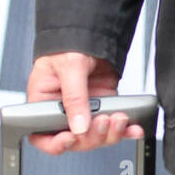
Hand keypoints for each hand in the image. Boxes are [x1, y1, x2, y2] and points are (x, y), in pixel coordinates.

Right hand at [25, 51, 143, 154]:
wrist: (91, 31)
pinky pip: (112, 125)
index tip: (70, 139)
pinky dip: (124, 129)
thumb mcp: (69, 67)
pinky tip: (132, 128)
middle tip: (103, 121)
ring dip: (110, 133)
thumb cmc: (68, 44)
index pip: (42, 136)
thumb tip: (79, 125)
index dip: (56, 144)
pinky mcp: (103, 106)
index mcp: (44, 104)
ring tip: (119, 119)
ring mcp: (85, 110)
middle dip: (91, 136)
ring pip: (96, 136)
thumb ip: (74, 97)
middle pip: (74, 140)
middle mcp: (64, 111)